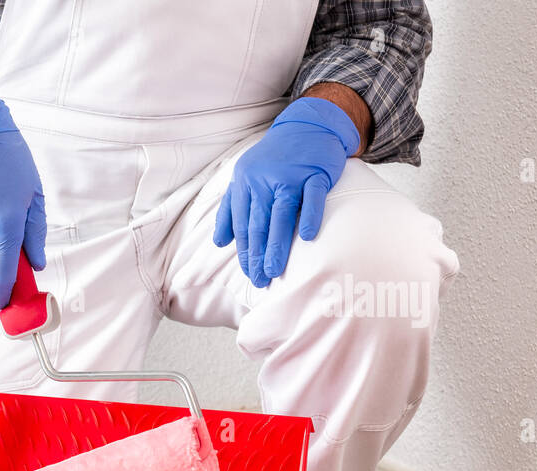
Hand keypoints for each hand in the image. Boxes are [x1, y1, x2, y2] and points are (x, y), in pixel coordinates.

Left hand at [214, 96, 360, 287]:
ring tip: (274, 270)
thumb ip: (230, 209)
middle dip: (257, 255)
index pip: (243, 224)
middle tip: (259, 280)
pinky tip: (307, 237)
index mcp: (245, 183)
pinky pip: (313, 197)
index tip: (248, 272)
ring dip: (277, 245)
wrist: (308, 125)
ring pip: (282, 214)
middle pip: (259, 223)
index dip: (245, 251)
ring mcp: (291, 175)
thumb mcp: (245, 178)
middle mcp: (265, 179)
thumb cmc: (275, 160)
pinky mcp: (316, 173)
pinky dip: (310, 216)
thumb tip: (219, 242)